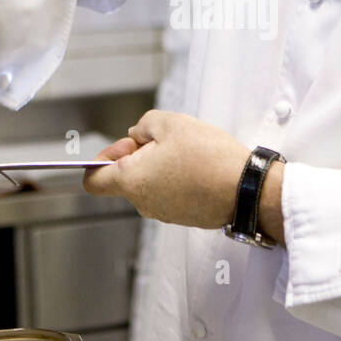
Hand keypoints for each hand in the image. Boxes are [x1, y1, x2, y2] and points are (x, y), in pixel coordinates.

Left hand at [84, 111, 252, 229]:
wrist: (247, 189)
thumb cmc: (210, 159)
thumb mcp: (171, 123)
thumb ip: (144, 125)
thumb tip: (138, 135)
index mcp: (131, 181)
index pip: (93, 180)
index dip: (103, 158)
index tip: (126, 145)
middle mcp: (143, 203)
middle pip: (125, 178)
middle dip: (139, 155)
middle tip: (165, 140)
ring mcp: (164, 213)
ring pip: (150, 185)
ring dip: (161, 166)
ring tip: (187, 152)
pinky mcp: (184, 217)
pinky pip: (170, 194)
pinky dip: (178, 179)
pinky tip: (198, 167)